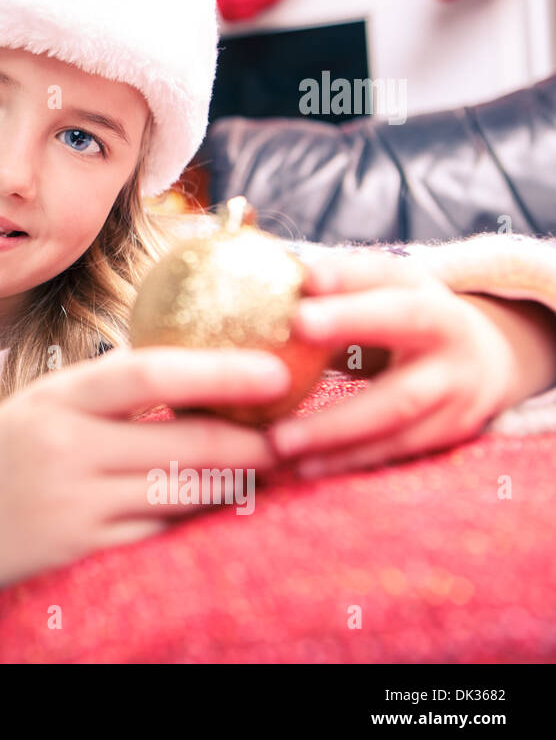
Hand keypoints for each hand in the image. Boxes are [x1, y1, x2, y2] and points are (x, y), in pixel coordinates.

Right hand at [0, 346, 293, 630]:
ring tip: (265, 472)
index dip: (219, 370)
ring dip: (236, 486)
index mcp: (54, 399)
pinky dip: (196, 525)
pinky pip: (161, 540)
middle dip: (250, 442)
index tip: (274, 370)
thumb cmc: (1, 459)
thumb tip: (204, 366)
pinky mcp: (80, 559)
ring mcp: (72, 510)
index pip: (148, 372)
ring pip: (184, 496)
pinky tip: (218, 515)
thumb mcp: (41, 406)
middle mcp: (62, 451)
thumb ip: (109, 392)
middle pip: (184, 444)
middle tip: (288, 434)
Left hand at [266, 249, 555, 478]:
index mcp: (425, 291)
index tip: (308, 275)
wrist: (485, 362)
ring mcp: (458, 386)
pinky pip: (396, 449)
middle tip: (299, 323)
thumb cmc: (400, 322)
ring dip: (336, 424)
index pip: (386, 272)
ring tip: (279, 438)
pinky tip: (302, 467)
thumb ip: (328, 289)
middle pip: (407, 320)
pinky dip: (348, 460)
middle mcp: (450, 332)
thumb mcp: (381, 296)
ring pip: (399, 405)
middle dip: (353, 320)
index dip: (349, 273)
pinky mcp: (451, 432)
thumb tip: (254, 273)